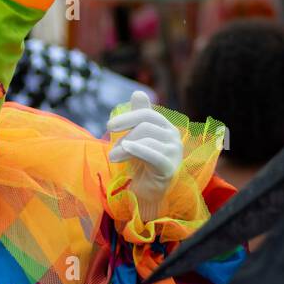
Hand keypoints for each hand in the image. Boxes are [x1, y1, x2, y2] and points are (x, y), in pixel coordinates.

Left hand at [106, 91, 183, 215]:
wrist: (147, 191)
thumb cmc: (142, 163)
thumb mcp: (137, 137)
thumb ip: (139, 116)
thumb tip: (138, 92)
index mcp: (166, 127)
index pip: (147, 114)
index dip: (127, 117)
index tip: (109, 126)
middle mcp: (174, 137)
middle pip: (146, 126)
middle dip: (124, 135)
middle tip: (111, 148)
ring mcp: (174, 153)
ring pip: (147, 139)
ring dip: (124, 147)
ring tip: (113, 157)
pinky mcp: (170, 168)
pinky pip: (153, 155)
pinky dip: (137, 150)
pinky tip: (124, 150)